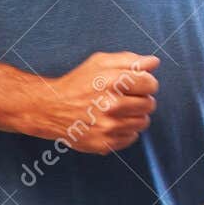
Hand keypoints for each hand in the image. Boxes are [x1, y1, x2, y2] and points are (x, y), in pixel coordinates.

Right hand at [41, 52, 159, 153]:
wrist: (50, 109)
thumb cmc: (77, 83)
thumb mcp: (100, 62)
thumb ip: (130, 60)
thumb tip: (154, 62)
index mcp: (111, 81)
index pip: (151, 84)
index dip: (146, 83)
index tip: (137, 84)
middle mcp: (110, 105)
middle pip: (149, 104)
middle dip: (141, 99)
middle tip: (125, 98)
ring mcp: (108, 127)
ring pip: (143, 122)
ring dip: (134, 116)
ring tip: (118, 110)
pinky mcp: (104, 144)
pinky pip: (132, 137)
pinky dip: (125, 131)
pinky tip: (111, 123)